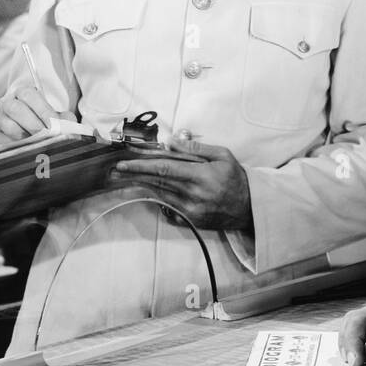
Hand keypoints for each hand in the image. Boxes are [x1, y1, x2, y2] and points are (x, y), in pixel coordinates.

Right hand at [0, 86, 61, 145]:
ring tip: (40, 143)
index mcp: (22, 93)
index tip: (55, 123)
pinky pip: (3, 141)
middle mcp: (7, 103)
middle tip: (47, 135)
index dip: (43, 110)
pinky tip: (29, 150)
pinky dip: (18, 146)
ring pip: (8, 125)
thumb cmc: (43, 121)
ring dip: (26, 136)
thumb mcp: (55, 116)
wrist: (26, 133)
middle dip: (34, 124)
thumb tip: (68, 127)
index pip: (29, 94)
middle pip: (16, 109)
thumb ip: (64, 118)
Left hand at [107, 136, 252, 230]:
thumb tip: (172, 143)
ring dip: (142, 186)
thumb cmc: (235, 178)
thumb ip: (196, 148)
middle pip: (156, 182)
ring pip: (159, 195)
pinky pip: (167, 210)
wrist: (249, 207)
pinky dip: (159, 200)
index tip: (123, 163)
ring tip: (128, 178)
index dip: (141, 165)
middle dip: (134, 174)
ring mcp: (190, 210)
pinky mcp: (190, 221)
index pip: (164, 169)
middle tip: (116, 170)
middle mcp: (193, 194)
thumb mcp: (222, 155)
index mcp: (201, 175)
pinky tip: (154, 192)